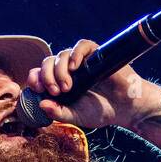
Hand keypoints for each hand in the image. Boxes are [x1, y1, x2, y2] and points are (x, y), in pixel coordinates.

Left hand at [25, 39, 149, 129]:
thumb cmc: (100, 112)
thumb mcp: (76, 116)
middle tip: (55, 91)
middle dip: (47, 76)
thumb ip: (58, 112)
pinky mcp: (95, 54)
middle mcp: (67, 70)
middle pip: (47, 63)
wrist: (125, 108)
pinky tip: (75, 66)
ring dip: (59, 70)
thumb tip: (41, 105)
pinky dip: (76, 53)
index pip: (39, 74)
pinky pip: (81, 45)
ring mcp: (81, 61)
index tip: (39, 89)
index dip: (35, 79)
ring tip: (68, 87)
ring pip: (62, 55)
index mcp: (58, 84)